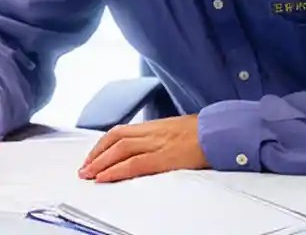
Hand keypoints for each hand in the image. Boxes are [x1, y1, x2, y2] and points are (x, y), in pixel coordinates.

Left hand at [78, 115, 208, 182]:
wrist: (222, 132)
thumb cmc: (206, 133)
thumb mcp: (179, 132)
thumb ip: (162, 138)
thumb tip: (149, 148)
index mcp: (156, 126)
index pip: (121, 132)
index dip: (103, 144)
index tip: (92, 156)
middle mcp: (153, 132)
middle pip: (115, 139)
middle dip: (96, 154)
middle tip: (84, 169)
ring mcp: (158, 143)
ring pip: (120, 150)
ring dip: (100, 163)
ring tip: (88, 175)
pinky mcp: (164, 157)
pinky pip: (135, 163)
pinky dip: (116, 170)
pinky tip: (105, 178)